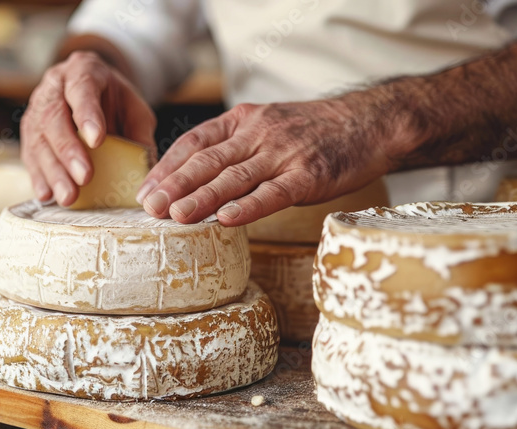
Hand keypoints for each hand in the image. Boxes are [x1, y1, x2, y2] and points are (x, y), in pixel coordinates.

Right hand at [21, 51, 156, 205]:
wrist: (92, 93)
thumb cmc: (115, 102)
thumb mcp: (134, 110)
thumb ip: (139, 135)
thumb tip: (148, 169)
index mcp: (83, 70)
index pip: (82, 89)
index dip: (87, 115)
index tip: (98, 140)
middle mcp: (54, 86)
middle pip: (54, 117)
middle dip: (68, 150)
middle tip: (84, 178)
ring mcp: (36, 108)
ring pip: (37, 139)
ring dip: (53, 171)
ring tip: (68, 196)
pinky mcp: (29, 131)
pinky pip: (29, 154)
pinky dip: (38, 176)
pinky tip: (46, 194)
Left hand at [136, 98, 395, 225]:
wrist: (371, 121)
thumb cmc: (312, 133)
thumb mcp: (266, 126)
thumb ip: (232, 148)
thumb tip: (191, 183)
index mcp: (242, 120)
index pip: (194, 143)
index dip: (166, 167)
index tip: (144, 190)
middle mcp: (258, 134)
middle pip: (207, 161)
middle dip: (173, 185)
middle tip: (147, 208)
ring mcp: (283, 154)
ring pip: (234, 177)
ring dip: (201, 197)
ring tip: (174, 216)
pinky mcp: (309, 175)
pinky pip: (273, 193)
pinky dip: (248, 207)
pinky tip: (225, 219)